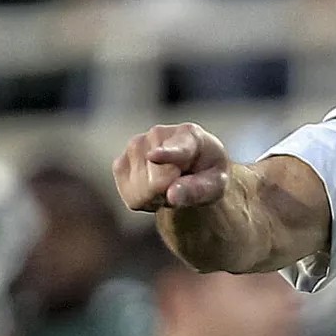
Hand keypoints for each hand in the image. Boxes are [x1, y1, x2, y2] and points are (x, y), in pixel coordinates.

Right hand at [114, 123, 230, 212]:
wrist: (190, 167)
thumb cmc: (206, 174)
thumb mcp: (215, 185)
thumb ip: (198, 190)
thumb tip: (172, 196)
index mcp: (190, 135)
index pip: (177, 149)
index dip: (165, 154)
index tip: (154, 156)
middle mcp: (158, 134)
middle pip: (158, 182)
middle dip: (170, 194)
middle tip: (181, 186)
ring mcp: (136, 146)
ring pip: (141, 191)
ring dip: (156, 198)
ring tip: (167, 186)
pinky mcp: (120, 163)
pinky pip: (130, 197)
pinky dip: (142, 202)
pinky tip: (152, 190)